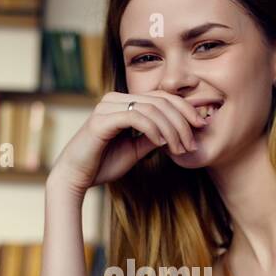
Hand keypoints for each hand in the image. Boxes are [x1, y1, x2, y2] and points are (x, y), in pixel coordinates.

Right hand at [48, 91, 207, 195]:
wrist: (75, 177)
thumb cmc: (102, 164)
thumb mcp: (135, 149)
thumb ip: (153, 137)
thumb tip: (175, 131)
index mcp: (123, 102)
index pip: (161, 97)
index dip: (184, 109)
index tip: (200, 127)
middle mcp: (115, 98)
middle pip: (160, 100)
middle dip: (182, 121)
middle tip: (193, 142)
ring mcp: (107, 106)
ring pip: (151, 108)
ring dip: (171, 130)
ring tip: (180, 149)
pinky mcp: (102, 119)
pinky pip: (136, 117)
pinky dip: (154, 130)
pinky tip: (163, 144)